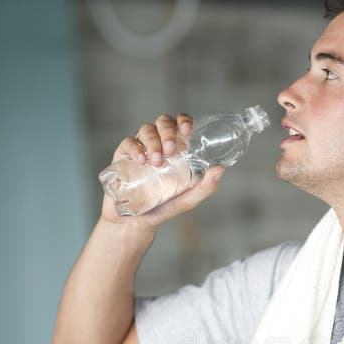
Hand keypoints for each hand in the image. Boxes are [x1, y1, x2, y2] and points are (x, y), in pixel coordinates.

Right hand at [101, 113, 223, 227]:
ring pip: (146, 130)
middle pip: (163, 122)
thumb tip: (220, 169)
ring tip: (156, 162)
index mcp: (175, 149)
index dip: (184, 121)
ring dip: (153, 142)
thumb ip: (205, 187)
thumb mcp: (188, 200)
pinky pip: (128, 142)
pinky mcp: (123, 156)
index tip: (188, 130)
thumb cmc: (163, 207)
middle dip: (168, 131)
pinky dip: (135, 148)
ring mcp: (140, 148)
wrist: (137, 222)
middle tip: (170, 150)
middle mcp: (158, 144)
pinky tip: (141, 161)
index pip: (180, 125)